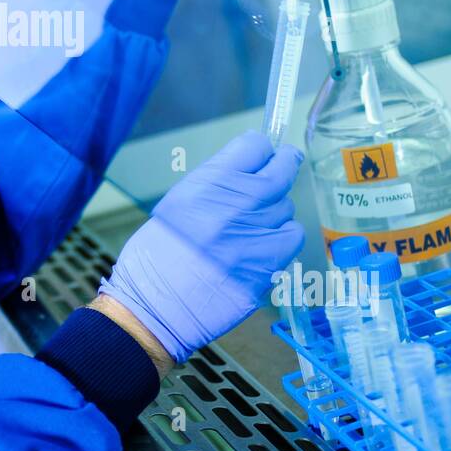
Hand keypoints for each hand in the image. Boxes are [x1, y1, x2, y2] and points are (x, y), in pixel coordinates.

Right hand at [98, 131, 305, 363]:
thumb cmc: (159, 255)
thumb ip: (216, 183)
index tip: (264, 153)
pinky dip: (284, 236)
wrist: (157, 304)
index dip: (261, 149)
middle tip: (285, 163)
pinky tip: (266, 243)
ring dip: (275, 210)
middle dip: (284, 164)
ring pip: (286, 206)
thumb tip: (247, 169)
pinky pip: (293, 236)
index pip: (254, 145)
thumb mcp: (178, 202)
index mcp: (208, 183)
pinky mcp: (268, 261)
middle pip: (281, 170)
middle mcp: (236, 203)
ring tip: (253, 224)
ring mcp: (255, 232)